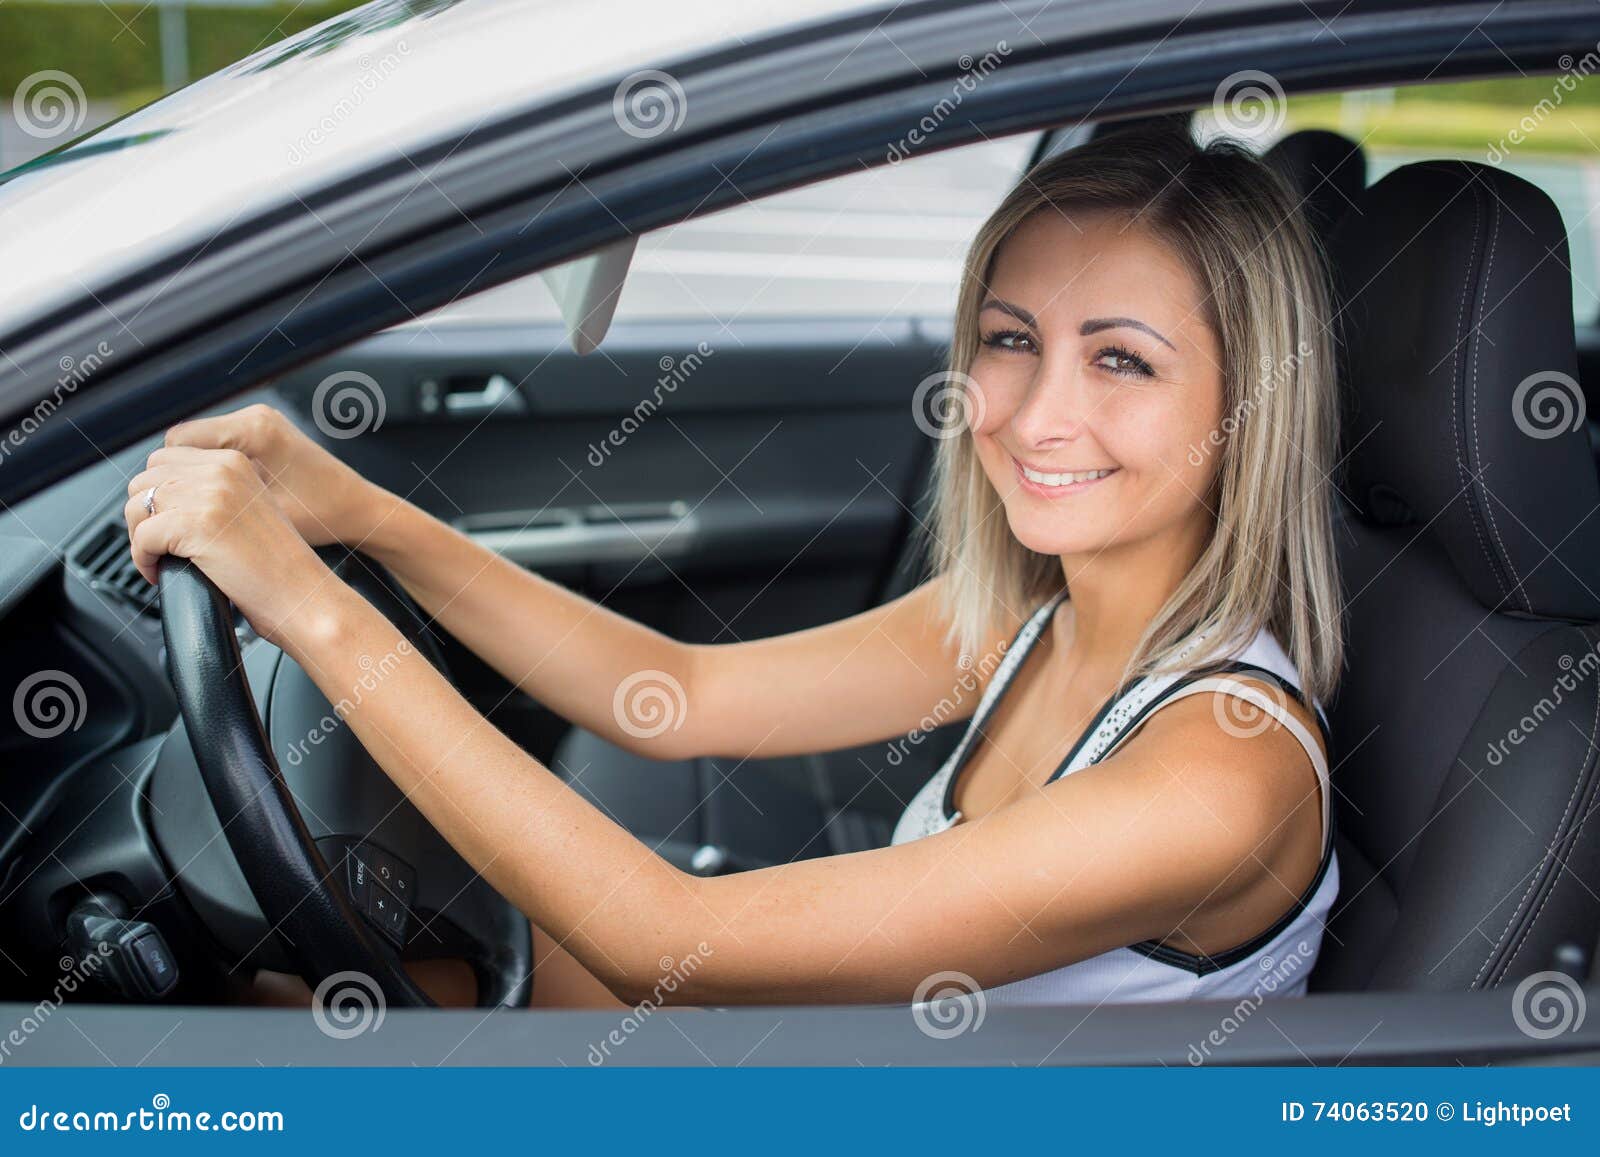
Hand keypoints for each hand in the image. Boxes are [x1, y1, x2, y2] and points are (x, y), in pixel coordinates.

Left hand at [125, 446, 335, 647]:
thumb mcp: (248, 508)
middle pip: (144, 478)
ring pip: (137, 505)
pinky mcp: (196, 524)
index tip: (162, 519)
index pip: (164, 458)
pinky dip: (143, 559)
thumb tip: (161, 495)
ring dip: (139, 536)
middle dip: (143, 513)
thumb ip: (212, 491)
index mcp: (234, 462)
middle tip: (157, 543)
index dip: (155, 492)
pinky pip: (142, 536)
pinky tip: (160, 573)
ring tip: (159, 558)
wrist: (301, 595)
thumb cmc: (278, 564)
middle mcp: (221, 471)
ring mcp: (209, 496)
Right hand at [161, 403, 389, 546]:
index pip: (178, 442)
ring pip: (198, 446)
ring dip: (192, 476)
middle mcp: (255, 418)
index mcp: (254, 430)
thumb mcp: (262, 513)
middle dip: (175, 477)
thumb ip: (215, 506)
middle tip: (175, 512)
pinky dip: (210, 472)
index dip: (167, 478)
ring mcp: (259, 423)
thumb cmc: (322, 514)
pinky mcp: (263, 434)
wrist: (358, 508)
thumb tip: (168, 513)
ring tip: (195, 508)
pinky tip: (218, 499)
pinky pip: (218, 449)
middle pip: (184, 443)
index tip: (166, 509)